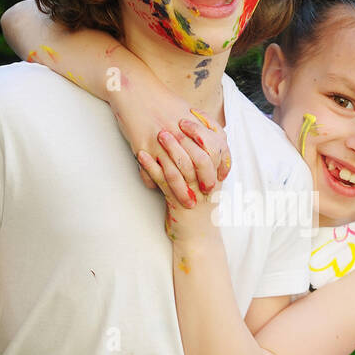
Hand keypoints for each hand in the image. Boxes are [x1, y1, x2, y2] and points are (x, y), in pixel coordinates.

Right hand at [116, 100, 229, 202]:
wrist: (134, 87)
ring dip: (183, 191)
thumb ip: (204, 125)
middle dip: (205, 181)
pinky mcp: (142, 145)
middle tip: (207, 194)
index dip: (220, 165)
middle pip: (199, 163)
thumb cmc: (161, 98)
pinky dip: (154, 182)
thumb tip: (220, 140)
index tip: (221, 178)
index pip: (214, 148)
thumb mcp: (187, 108)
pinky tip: (158, 190)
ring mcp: (159, 141)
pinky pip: (150, 171)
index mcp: (192, 124)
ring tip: (188, 203)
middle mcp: (178, 133)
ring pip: (175, 173)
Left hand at [138, 123, 225, 243]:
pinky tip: (139, 155)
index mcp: (213, 173)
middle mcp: (205, 180)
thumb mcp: (204, 184)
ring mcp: (192, 191)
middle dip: (188, 134)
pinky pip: (163, 181)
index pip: (215, 144)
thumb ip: (201, 163)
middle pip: (200, 150)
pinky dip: (150, 166)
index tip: (189, 116)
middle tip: (174, 120)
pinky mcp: (176, 201)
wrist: (198, 238)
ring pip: (183, 164)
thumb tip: (191, 139)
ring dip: (170, 148)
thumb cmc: (200, 209)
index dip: (202, 129)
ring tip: (158, 133)